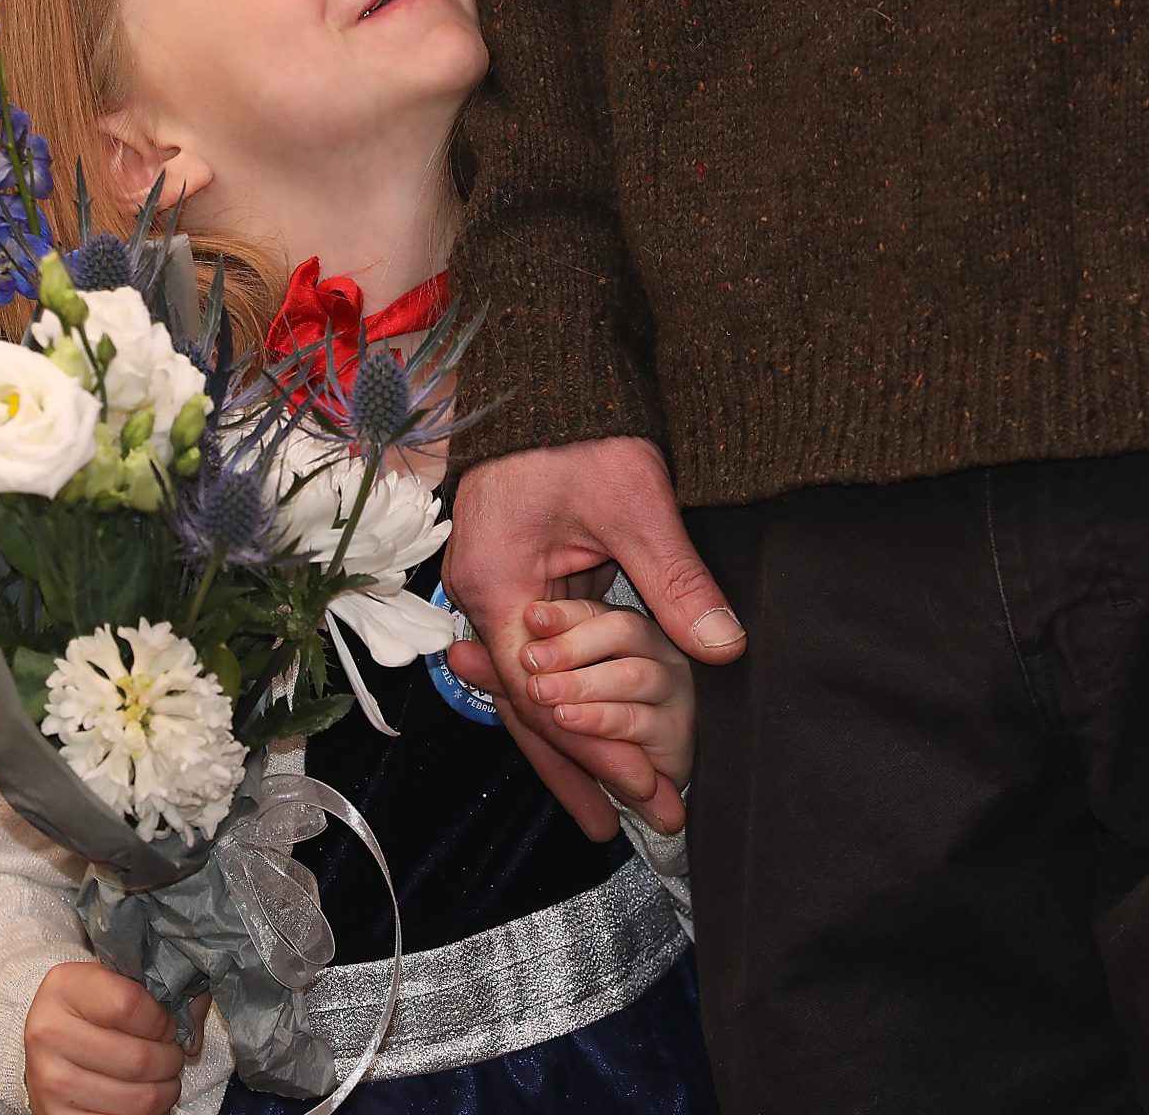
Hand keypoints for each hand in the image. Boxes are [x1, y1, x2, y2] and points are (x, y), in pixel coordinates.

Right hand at [25, 963, 208, 1114]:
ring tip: (163, 1080)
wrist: (49, 1042)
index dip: (161, 1019)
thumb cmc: (93, 1008)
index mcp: (64, 988)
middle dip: (170, 1061)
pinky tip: (143, 1100)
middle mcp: (48, 1033)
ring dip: (164, 1093)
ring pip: (137, 1100)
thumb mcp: (115, 982)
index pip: (130, 1005)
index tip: (167, 1025)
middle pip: (138, 1059)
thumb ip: (156, 988)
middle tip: (172, 1056)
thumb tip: (198, 1010)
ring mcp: (48, 1081)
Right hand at [443, 438, 742, 839]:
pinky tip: (592, 737)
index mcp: (500, 582)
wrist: (547, 385)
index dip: (595, 742)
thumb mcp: (634, 501)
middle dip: (578, 766)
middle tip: (629, 825)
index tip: (645, 787)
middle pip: (526, 705)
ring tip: (607, 810)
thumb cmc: (582, 433)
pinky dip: (568, 702)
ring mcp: (497, 593)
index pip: (545, 690)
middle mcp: (485, 598)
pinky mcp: (519, 586)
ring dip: (568, 745)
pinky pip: (540, 661)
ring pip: (528, 690)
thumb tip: (724, 648)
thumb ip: (673, 579)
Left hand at [522, 598, 695, 786]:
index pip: (594, 609)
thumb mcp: (537, 690)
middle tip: (532, 664)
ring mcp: (670, 686)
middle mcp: (652, 649)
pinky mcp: (677, 729)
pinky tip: (574, 720)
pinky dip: (604, 721)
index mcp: (619, 628)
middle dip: (571, 649)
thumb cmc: (585, 721)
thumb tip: (459, 655)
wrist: (635, 785)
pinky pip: (641, 718)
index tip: (530, 618)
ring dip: (585, 687)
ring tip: (549, 698)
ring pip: (634, 674)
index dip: (561, 615)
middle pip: (621, 630)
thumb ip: (504, 672)